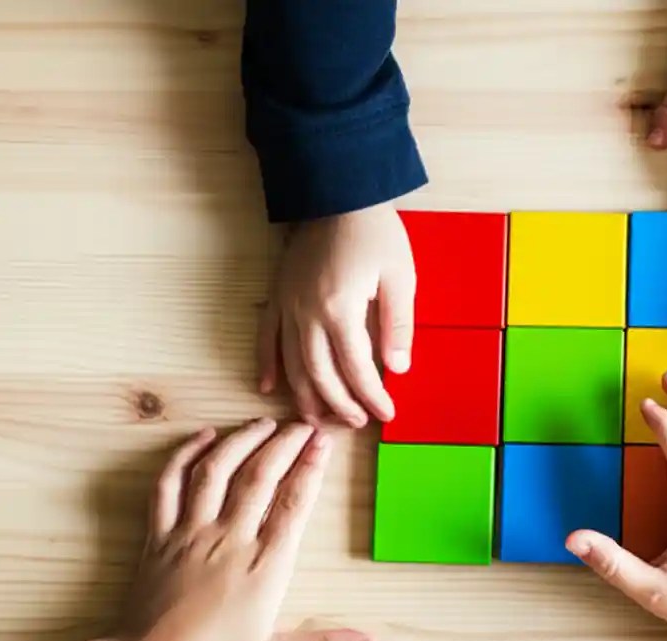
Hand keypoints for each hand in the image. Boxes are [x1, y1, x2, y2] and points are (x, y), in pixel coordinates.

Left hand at [107, 420, 380, 640]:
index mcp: (262, 568)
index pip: (294, 503)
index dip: (311, 467)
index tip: (324, 442)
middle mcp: (228, 541)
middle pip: (260, 476)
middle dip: (285, 442)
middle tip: (303, 423)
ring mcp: (191, 534)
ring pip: (216, 470)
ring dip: (242, 440)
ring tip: (263, 423)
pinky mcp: (160, 537)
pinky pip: (168, 484)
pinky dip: (184, 455)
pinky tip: (202, 437)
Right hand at [257, 203, 415, 427]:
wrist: (337, 191)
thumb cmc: (374, 232)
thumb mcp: (399, 277)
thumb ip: (397, 326)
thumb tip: (397, 369)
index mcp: (341, 310)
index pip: (357, 369)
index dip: (372, 397)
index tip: (387, 413)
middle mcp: (308, 314)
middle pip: (320, 376)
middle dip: (339, 406)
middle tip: (357, 423)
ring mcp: (287, 306)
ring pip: (292, 365)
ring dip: (305, 397)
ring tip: (320, 420)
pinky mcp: (277, 296)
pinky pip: (266, 338)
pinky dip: (267, 365)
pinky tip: (269, 388)